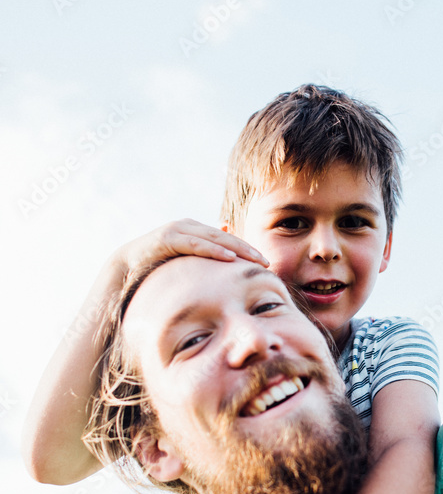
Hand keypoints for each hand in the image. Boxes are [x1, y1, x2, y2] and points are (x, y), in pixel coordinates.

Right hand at [113, 218, 268, 274]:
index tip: (265, 264)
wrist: (123, 265)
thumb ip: (202, 259)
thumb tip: (224, 260)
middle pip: (225, 237)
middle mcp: (189, 226)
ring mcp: (178, 229)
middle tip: (266, 262)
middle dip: (247, 249)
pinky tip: (229, 258)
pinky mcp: (168, 237)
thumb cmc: (156, 266)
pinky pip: (196, 244)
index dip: (247, 250)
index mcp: (195, 231)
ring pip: (214, 238)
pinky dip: (213, 250)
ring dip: (236, 249)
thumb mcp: (183, 264)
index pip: (227, 240)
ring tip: (255, 260)